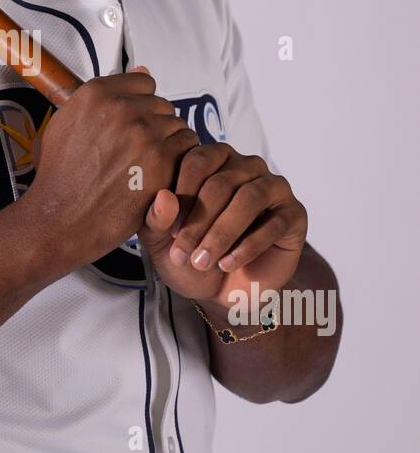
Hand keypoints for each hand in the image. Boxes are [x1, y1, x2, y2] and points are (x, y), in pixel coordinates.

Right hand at [25, 67, 200, 270]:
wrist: (60, 218)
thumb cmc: (61, 175)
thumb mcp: (65, 123)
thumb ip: (102, 95)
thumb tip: (141, 71)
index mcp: (96, 94)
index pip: (143, 82)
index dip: (141, 104)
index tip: (134, 123)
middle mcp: (121, 108)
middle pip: (162, 105)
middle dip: (155, 126)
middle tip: (138, 152)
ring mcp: (144, 134)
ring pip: (178, 125)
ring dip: (169, 143)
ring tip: (149, 165)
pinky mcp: (161, 161)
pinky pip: (187, 148)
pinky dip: (178, 162)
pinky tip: (160, 175)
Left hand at [137, 142, 307, 312]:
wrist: (222, 291)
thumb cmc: (191, 255)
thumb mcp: (162, 241)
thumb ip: (157, 218)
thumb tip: (164, 198)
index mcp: (213, 160)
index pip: (197, 161)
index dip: (182, 196)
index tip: (169, 232)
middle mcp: (245, 166)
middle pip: (221, 182)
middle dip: (199, 221)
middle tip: (182, 253)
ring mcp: (274, 188)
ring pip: (249, 198)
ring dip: (222, 232)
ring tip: (203, 261)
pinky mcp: (295, 215)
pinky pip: (274, 224)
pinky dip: (247, 246)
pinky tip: (227, 264)